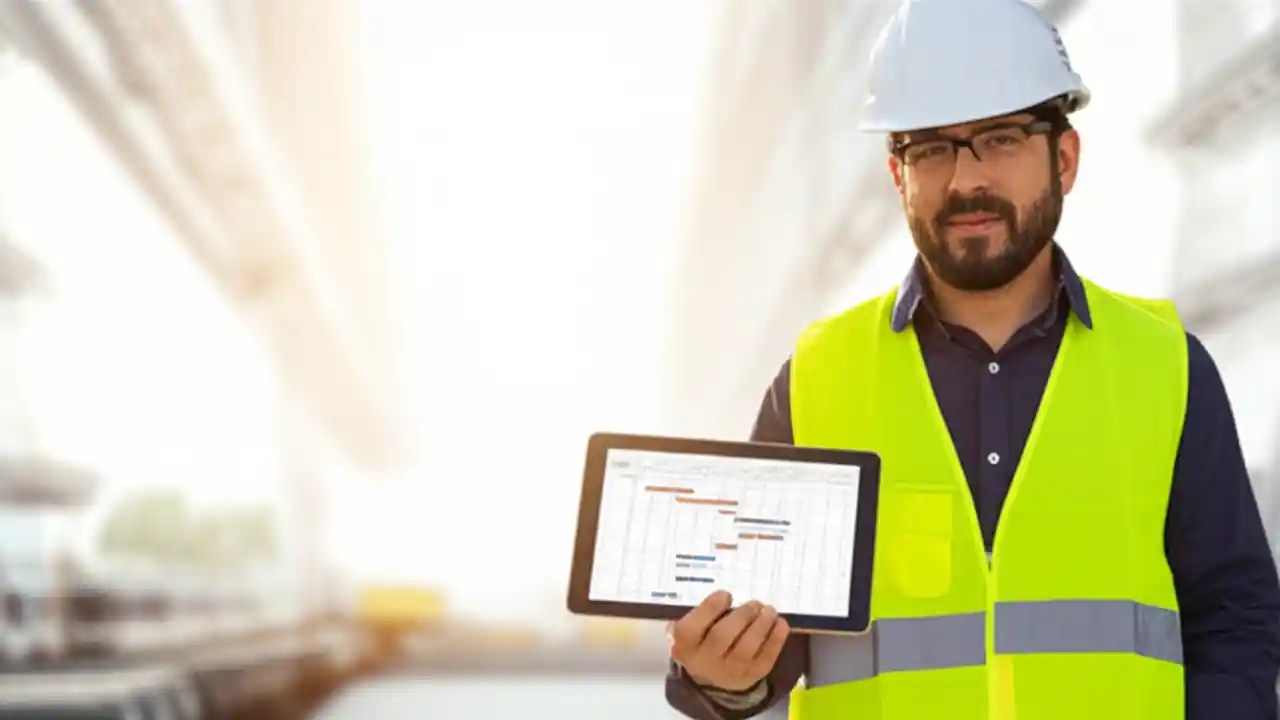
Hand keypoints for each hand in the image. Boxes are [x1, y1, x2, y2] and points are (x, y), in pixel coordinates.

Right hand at [668, 590, 789, 691]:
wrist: (713, 676)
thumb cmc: (703, 641)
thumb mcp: (694, 627)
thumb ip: (702, 613)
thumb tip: (725, 597)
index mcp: (686, 645)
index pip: (692, 627)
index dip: (710, 608)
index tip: (727, 594)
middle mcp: (705, 661)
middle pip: (722, 636)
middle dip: (742, 615)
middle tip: (755, 603)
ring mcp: (730, 672)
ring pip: (746, 648)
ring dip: (762, 625)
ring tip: (769, 610)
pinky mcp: (751, 677)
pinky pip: (766, 658)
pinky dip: (776, 639)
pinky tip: (781, 623)